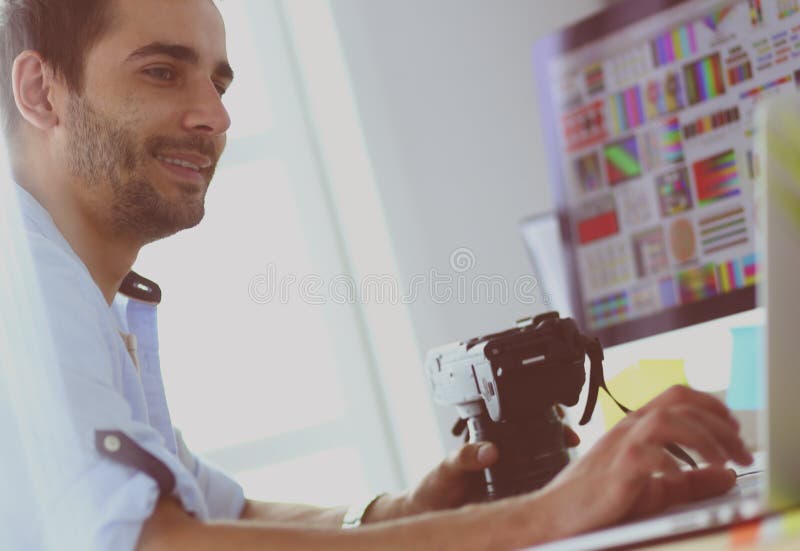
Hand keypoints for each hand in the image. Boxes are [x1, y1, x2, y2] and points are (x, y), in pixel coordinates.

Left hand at [369, 414, 579, 521]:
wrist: (429, 517)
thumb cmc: (434, 488)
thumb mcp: (446, 469)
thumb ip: (464, 457)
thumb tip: (489, 450)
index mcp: (488, 443)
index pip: (516, 422)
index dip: (537, 415)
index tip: (556, 415)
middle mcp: (503, 458)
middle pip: (537, 441)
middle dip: (557, 435)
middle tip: (571, 436)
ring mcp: (511, 478)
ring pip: (542, 465)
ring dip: (559, 459)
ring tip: (572, 454)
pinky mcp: (514, 499)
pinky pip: (536, 490)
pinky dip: (550, 487)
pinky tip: (562, 487)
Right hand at [533, 386, 752, 538]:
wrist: (554, 513)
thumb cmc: (598, 500)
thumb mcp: (656, 490)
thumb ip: (692, 482)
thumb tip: (726, 475)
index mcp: (637, 427)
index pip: (678, 396)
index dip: (712, 405)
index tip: (734, 427)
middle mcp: (630, 428)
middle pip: (682, 404)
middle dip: (720, 424)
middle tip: (741, 451)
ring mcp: (621, 446)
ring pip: (669, 420)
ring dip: (703, 437)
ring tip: (721, 461)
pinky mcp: (616, 469)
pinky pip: (648, 455)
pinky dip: (672, 464)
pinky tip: (682, 478)